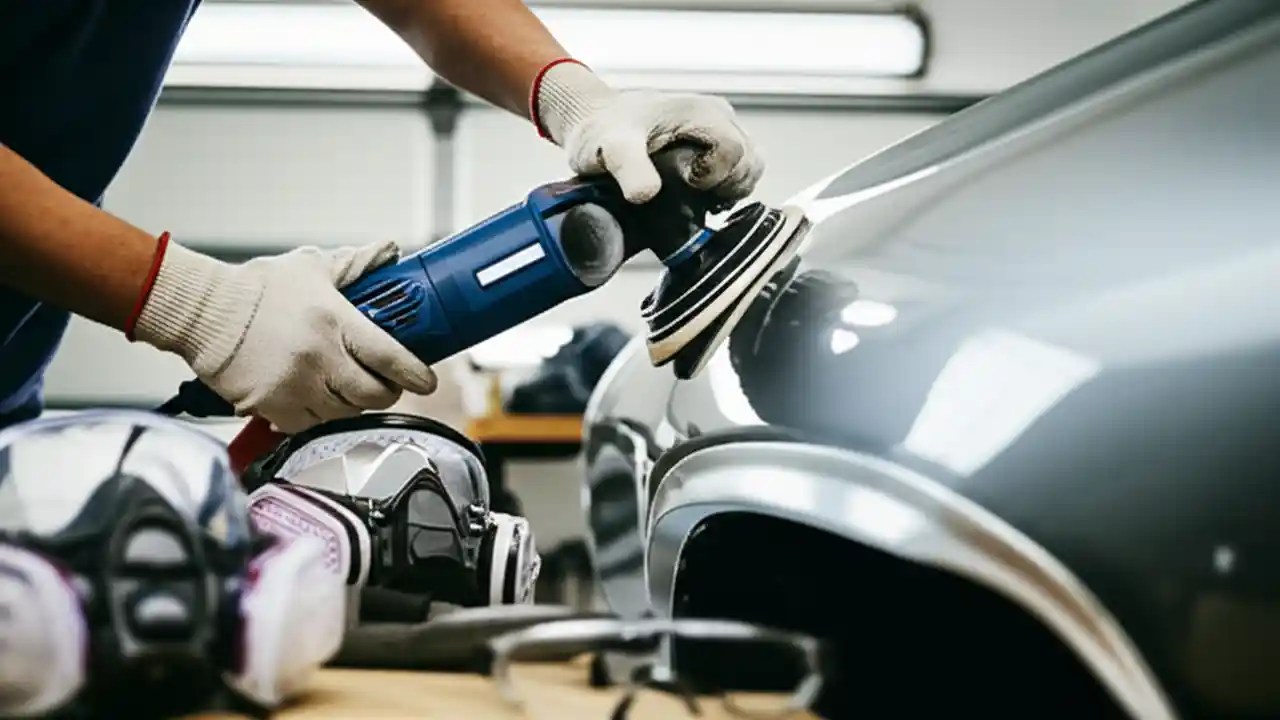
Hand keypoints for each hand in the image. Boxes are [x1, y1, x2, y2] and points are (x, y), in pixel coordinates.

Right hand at [132, 240, 437, 432]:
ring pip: (344, 414)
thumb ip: (356, 264)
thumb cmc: (256, 288)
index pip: (390, 358)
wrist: (202, 311)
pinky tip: (315, 399)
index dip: (415, 374)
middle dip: (385, 392)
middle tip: (385, 384)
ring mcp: (295, 387)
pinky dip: (317, 417)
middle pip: (373, 395)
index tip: (427, 381)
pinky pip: (309, 426)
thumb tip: (390, 251)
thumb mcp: (312, 267)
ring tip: (345, 387)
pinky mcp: (271, 407)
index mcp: (335, 322)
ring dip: (351, 405)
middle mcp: (319, 359)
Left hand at [533, 60, 763, 203]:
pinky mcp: (713, 144)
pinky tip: (694, 193)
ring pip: (747, 168)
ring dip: (726, 189)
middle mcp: (718, 117)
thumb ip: (630, 168)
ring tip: (692, 195)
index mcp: (703, 113)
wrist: (592, 122)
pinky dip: (721, 186)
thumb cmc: (602, 130)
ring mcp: (718, 130)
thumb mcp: (611, 149)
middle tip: (690, 194)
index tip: (686, 184)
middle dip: (725, 186)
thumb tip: (647, 194)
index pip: (737, 154)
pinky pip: (736, 170)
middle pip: (749, 163)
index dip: (715, 177)